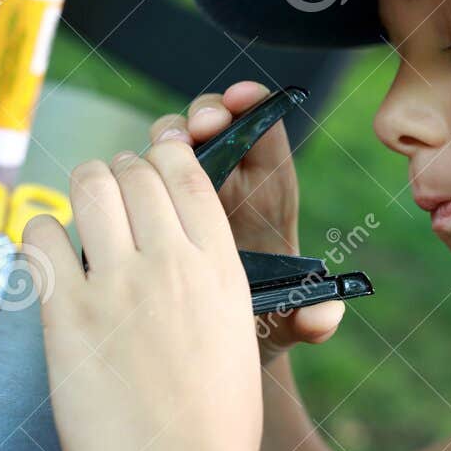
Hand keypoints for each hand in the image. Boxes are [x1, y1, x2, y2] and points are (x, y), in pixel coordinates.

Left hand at [25, 136, 262, 450]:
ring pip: (91, 188)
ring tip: (78, 206)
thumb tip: (178, 274)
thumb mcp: (236, 346)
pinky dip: (42, 232)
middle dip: (120, 172)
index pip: (188, 177)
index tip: (152, 164)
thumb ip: (209, 296)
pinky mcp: (68, 313)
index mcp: (221, 271)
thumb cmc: (212, 438)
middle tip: (111, 189)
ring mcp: (118, 284)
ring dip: (82, 188)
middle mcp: (171, 263)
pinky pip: (43, 238)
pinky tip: (47, 251)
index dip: (166, 157)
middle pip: (137, 171)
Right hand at [148, 82, 343, 358]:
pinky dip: (134, 170)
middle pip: (216, 127)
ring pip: (174, 146)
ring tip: (161, 149)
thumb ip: (311, 318)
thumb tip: (326, 313)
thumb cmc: (261, 326)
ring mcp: (187, 196)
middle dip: (203, 114)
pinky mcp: (154, 212)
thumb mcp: (286, 325)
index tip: (241, 99)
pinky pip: (142, 179)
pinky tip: (125, 179)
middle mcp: (228, 186)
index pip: (265, 135)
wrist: (219, 352)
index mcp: (268, 196)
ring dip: (165, 137)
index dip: (254, 108)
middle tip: (196, 127)